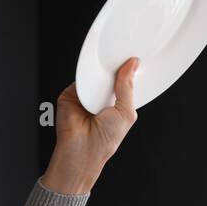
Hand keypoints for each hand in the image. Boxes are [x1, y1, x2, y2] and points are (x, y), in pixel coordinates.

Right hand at [41, 56, 140, 194]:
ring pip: (94, 75)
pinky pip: (80, 78)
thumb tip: (132, 65)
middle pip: (109, 76)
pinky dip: (86, 75)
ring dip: (101, 72)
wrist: (82, 148)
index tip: (136, 59)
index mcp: (117, 104)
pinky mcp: (71, 93)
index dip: (130, 72)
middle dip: (116, 68)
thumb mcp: (126, 112)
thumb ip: (127, 87)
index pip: (124, 83)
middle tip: (123, 58)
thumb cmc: (105, 139)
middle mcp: (102, 99)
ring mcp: (87, 95)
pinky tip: (93, 77)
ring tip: (108, 70)